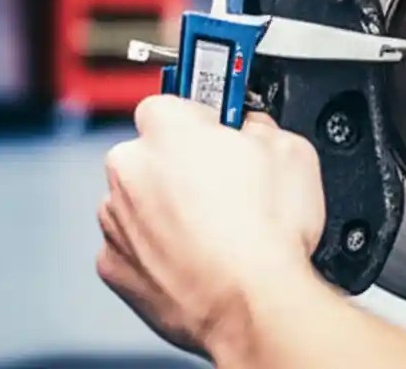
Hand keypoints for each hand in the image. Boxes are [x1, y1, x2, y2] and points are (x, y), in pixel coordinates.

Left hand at [96, 96, 323, 357]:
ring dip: (165, 209)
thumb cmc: (269, 232)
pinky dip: (156, 251)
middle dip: (179, 165)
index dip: (199, 120)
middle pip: (148, 154)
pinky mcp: (113, 267)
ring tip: (214, 231)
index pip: (170, 102)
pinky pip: (132, 247)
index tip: (217, 133)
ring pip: (137, 201)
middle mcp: (129, 169)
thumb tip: (252, 129)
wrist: (252, 304)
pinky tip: (195, 258)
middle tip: (223, 188)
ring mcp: (116, 220)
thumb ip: (259, 126)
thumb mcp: (292, 149)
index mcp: (167, 129)